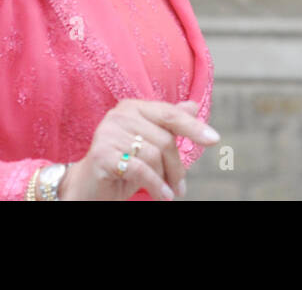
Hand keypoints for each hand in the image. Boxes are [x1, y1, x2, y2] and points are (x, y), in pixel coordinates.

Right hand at [60, 99, 217, 200]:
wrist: (87, 187)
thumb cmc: (122, 164)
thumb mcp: (148, 144)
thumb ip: (168, 124)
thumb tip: (193, 105)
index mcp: (134, 107)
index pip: (170, 114)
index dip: (194, 127)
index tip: (214, 140)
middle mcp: (120, 115)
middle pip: (165, 138)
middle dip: (177, 166)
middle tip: (181, 187)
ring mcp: (108, 133)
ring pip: (154, 155)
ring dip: (166, 178)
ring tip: (168, 192)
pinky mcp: (101, 155)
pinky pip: (140, 169)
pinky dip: (156, 185)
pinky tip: (163, 196)